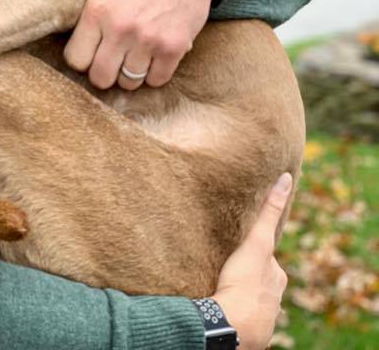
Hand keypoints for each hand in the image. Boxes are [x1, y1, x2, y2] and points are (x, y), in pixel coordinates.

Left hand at [63, 0, 228, 89]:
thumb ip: (91, 19)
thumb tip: (78, 55)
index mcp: (97, 11)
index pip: (75, 59)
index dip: (82, 60)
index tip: (90, 54)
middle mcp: (120, 28)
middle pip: (100, 78)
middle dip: (103, 73)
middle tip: (111, 62)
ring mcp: (147, 40)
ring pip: (128, 82)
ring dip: (130, 73)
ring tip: (134, 56)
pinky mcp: (173, 48)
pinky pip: (156, 80)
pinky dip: (155, 73)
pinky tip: (154, 56)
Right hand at [212, 173, 291, 349]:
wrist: (233, 324)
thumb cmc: (245, 282)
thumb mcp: (257, 241)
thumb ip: (270, 211)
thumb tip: (286, 178)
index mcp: (277, 277)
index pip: (265, 256)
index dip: (251, 250)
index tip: (238, 250)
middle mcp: (275, 297)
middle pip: (259, 277)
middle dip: (247, 273)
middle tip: (227, 267)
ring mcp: (263, 315)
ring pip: (251, 297)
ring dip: (240, 293)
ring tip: (222, 286)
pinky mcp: (249, 329)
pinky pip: (241, 315)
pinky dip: (234, 309)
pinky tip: (222, 305)